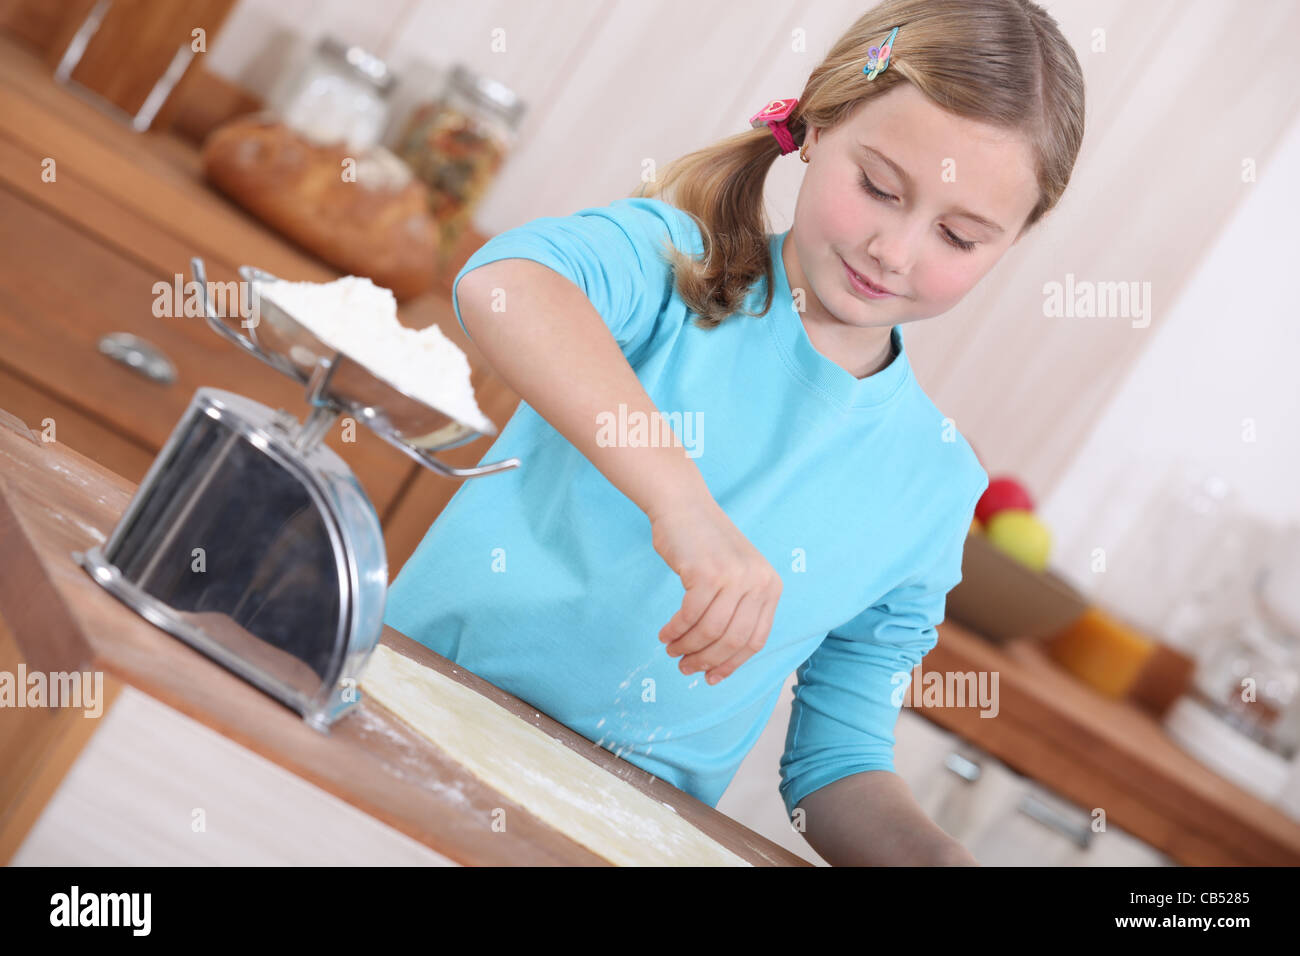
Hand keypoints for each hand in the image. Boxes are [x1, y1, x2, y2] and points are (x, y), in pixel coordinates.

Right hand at [649, 494, 782, 683]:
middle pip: (733, 640)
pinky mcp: (707, 573)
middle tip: (685, 668)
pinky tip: (665, 634)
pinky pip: (690, 616)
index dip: (732, 664)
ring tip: (672, 651)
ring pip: (710, 631)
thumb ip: (738, 610)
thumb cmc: (705, 545)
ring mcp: (734, 576)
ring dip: (688, 647)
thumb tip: (722, 659)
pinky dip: (676, 630)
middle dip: (707, 660)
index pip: (755, 640)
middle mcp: (758, 582)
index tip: (711, 677)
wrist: (684, 506)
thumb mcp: (736, 575)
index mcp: (770, 586)